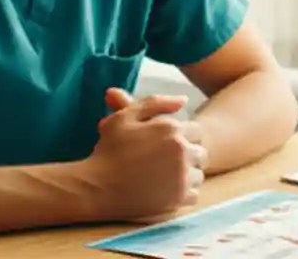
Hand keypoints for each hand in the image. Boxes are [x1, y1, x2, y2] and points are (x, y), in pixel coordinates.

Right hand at [83, 89, 208, 221]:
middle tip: (164, 162)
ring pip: (199, 174)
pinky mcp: (178, 199)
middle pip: (201, 153)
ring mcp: (182, 176)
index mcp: (172, 130)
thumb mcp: (126, 117)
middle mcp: (182, 152)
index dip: (182, 138)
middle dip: (188, 155)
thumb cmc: (109, 150)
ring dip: (187, 175)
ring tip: (163, 177)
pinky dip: (183, 193)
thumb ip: (156, 102)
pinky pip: (194, 194)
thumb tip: (184, 99)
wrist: (96, 187)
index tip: (164, 146)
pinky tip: (164, 190)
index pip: (196, 131)